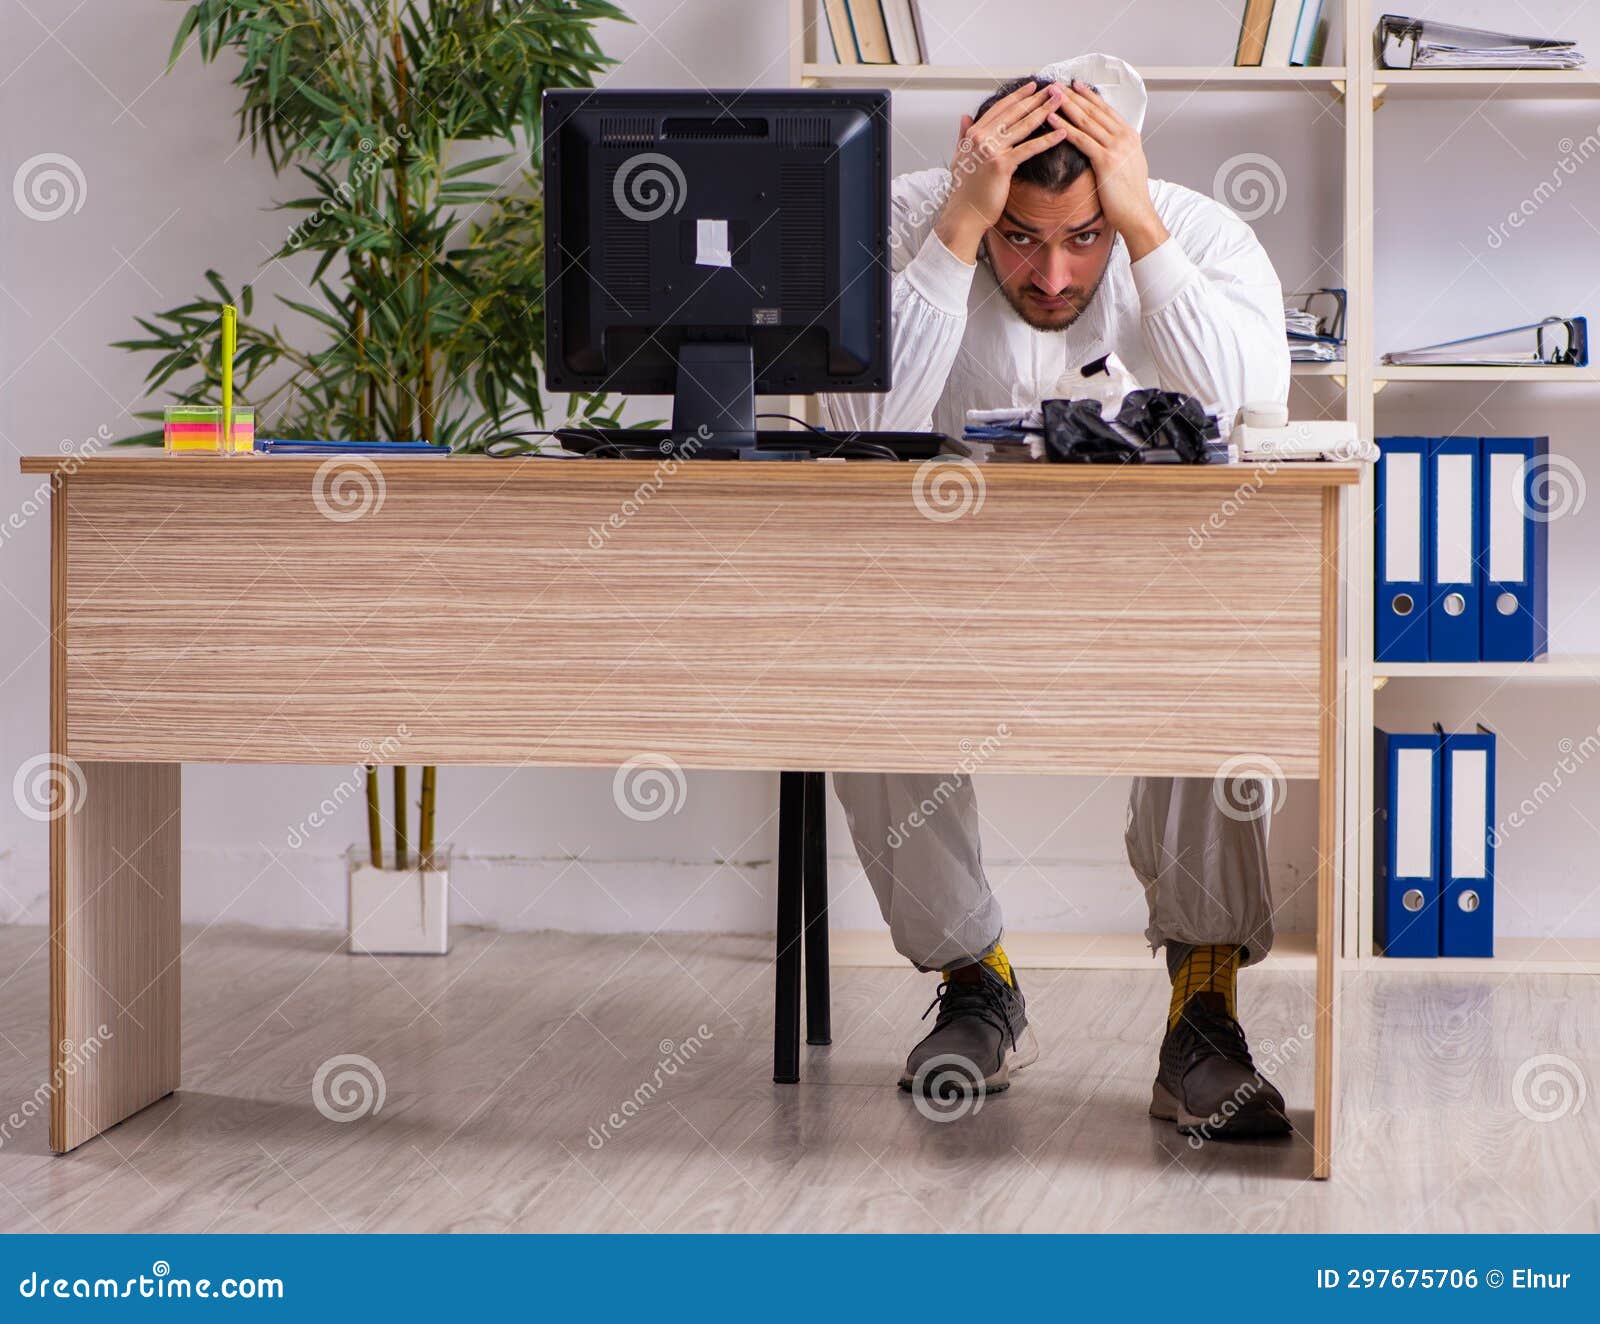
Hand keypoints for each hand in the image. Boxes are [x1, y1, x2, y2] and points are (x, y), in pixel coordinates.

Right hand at [933, 81, 1071, 262]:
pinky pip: (1029, 149)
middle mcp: (981, 138)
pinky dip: (1047, 140)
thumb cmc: (964, 192)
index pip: (999, 108)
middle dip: (1037, 98)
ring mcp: (990, 150)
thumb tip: (964, 118)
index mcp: (973, 134)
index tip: (1032, 87)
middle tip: (1054, 87)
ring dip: (1045, 111)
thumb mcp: (961, 157)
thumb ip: (964, 135)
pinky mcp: (1001, 165)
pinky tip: (1062, 133)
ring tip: (1061, 102)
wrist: (963, 215)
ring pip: (1023, 126)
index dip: (1018, 96)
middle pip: (1014, 112)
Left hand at [1049, 79, 1168, 260]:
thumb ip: (1120, 151)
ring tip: (1050, 94)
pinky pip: (1081, 139)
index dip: (1089, 96)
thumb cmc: (1130, 196)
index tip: (1074, 85)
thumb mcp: (1129, 165)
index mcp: (1130, 136)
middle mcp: (1124, 137)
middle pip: (1094, 110)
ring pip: (1087, 120)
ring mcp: (1116, 147)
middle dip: (1073, 95)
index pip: (1106, 109)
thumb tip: (1109, 145)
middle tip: (1056, 83)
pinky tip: (1052, 118)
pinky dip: (1065, 127)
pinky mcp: (1106, 160)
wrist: (1138, 214)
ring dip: (1066, 105)